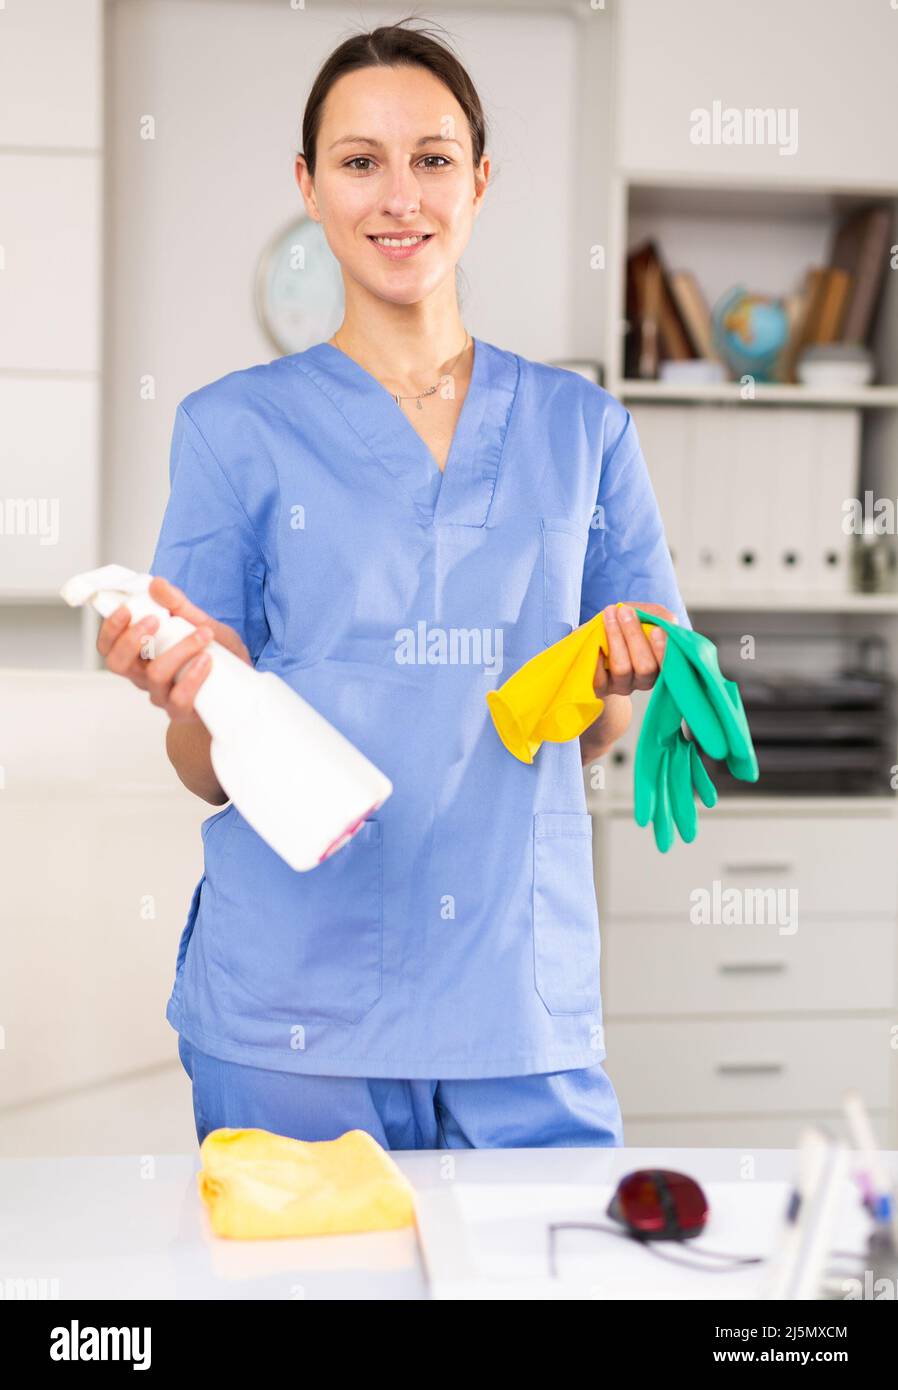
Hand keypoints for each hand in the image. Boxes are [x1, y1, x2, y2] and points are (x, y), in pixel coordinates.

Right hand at [96, 576, 249, 723]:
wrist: (238, 684)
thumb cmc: (213, 652)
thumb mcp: (198, 622)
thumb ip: (177, 604)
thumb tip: (157, 584)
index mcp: (139, 655)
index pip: (108, 646)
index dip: (110, 629)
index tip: (127, 608)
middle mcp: (144, 676)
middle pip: (117, 664)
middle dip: (132, 639)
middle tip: (155, 619)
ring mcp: (161, 695)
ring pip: (154, 676)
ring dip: (178, 651)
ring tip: (203, 635)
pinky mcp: (181, 711)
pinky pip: (179, 699)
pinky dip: (193, 677)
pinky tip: (207, 661)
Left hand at [592, 601, 676, 698]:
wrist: (597, 632)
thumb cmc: (626, 623)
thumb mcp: (647, 615)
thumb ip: (661, 617)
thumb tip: (668, 624)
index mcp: (661, 664)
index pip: (668, 665)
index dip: (662, 650)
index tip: (656, 630)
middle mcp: (644, 679)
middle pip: (645, 667)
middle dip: (634, 636)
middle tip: (625, 610)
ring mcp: (623, 685)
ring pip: (623, 669)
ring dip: (615, 638)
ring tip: (609, 614)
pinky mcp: (602, 689)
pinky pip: (599, 678)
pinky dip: (597, 655)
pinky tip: (595, 638)